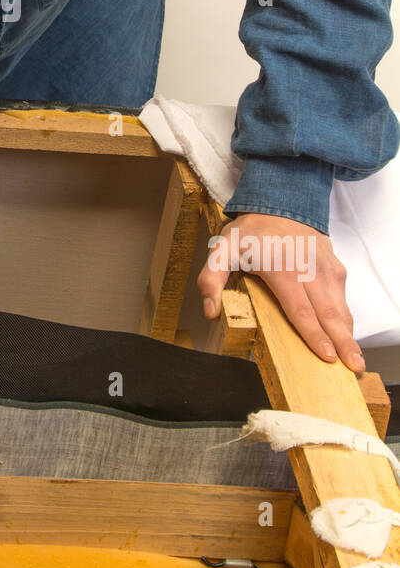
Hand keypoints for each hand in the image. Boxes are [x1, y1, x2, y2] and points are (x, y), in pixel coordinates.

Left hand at [197, 212, 364, 371]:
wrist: (282, 201)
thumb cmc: (252, 231)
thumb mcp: (222, 249)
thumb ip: (211, 279)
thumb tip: (211, 310)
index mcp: (283, 269)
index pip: (301, 309)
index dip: (313, 335)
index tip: (326, 356)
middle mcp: (310, 270)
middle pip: (329, 314)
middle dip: (342, 342)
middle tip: (354, 367)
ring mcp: (326, 269)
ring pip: (340, 308)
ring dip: (348, 334)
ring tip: (355, 359)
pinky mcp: (336, 268)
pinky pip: (343, 299)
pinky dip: (345, 319)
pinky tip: (345, 336)